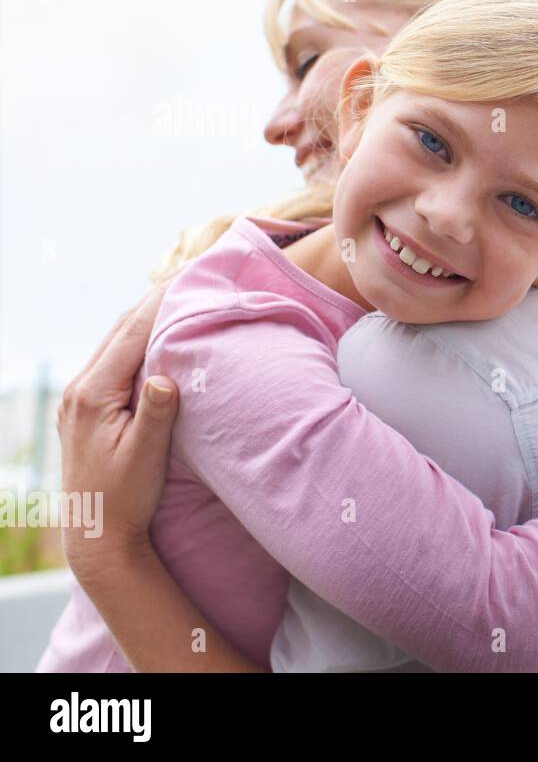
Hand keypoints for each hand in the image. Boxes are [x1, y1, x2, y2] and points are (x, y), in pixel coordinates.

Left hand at [59, 280, 179, 572]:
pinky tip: (155, 334)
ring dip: (144, 317)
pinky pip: (113, 360)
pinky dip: (135, 340)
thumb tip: (165, 375)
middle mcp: (80, 390)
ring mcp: (80, 399)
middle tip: (187, 272)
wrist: (97, 533)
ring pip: (114, 343)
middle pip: (119, 331)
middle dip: (153, 300)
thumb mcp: (146, 457)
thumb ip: (156, 413)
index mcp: (93, 396)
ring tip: (176, 294)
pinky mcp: (86, 408)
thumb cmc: (125, 498)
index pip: (130, 335)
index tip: (187, 275)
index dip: (159, 302)